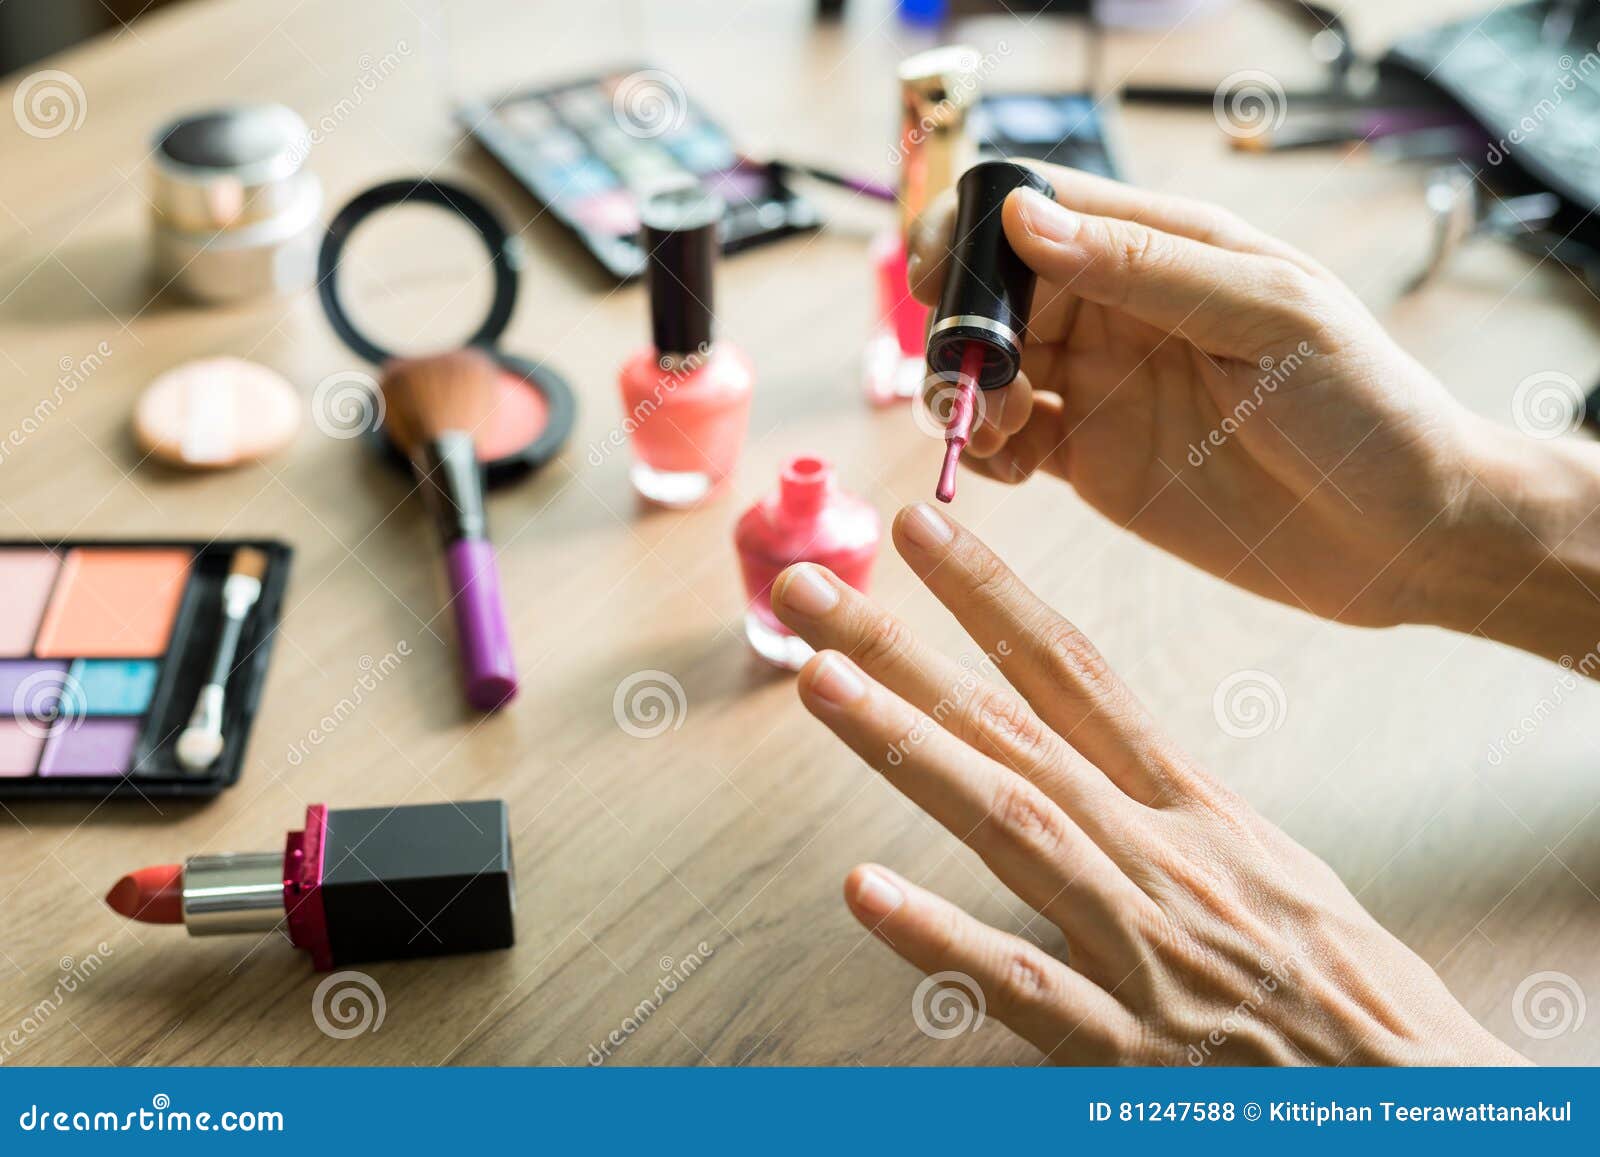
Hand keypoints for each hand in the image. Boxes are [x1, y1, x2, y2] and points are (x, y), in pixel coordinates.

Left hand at [771, 504, 1524, 1064]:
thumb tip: (1098, 759)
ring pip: (1007, 823)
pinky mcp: (1127, 1048)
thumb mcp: (1269, 867)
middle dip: (903, 649)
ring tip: (822, 683)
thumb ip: (1170, 811)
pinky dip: (941, 934)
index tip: (921, 530)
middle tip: (810, 588)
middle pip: (1012, 728)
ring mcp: (1139, 945)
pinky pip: (1020, 983)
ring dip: (907, 747)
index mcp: (1191, 807)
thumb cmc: (1350, 990)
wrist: (1424, 1104)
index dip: (991, 593)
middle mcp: (1157, 853)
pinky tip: (865, 892)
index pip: (1073, 671)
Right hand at [909, 164, 1598, 638]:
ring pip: (991, 367)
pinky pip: (1009, 442)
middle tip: (962, 380)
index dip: (974, 233)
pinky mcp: (1094, 461)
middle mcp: (1124, 310)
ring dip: (964, 392)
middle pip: (998, 293)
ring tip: (993, 429)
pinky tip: (1007, 467)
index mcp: (1168, 251)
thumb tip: (1026, 220)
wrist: (1404, 534)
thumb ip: (1145, 268)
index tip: (941, 280)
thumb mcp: (1265, 318)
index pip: (1042, 210)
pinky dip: (985, 451)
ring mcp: (1104, 386)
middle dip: (960, 328)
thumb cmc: (1362, 408)